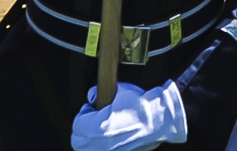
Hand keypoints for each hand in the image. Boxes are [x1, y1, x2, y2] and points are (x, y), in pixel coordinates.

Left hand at [71, 79, 187, 150]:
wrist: (159, 120)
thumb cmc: (142, 107)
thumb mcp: (119, 91)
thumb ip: (99, 92)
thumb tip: (91, 96)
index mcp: (97, 128)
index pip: (77, 124)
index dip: (84, 113)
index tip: (91, 109)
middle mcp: (100, 145)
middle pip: (78, 141)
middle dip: (82, 129)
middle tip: (92, 120)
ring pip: (87, 150)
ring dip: (89, 142)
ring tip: (99, 132)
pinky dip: (101, 147)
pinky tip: (109, 140)